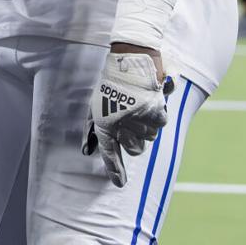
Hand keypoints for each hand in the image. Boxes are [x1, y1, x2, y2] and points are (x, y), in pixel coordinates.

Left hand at [82, 49, 172, 186]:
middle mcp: (122, 124)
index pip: (109, 151)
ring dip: (145, 126)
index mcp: (105, 121)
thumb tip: (86, 150)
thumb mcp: (96, 105)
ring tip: (138, 105)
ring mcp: (141, 120)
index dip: (115, 169)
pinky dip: (156, 117)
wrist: (130, 62)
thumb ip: (92, 128)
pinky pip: (160, 125)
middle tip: (132, 122)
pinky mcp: (157, 114)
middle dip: (135, 141)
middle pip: (135, 149)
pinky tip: (149, 102)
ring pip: (149, 136)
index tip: (119, 183)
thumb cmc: (111, 84)